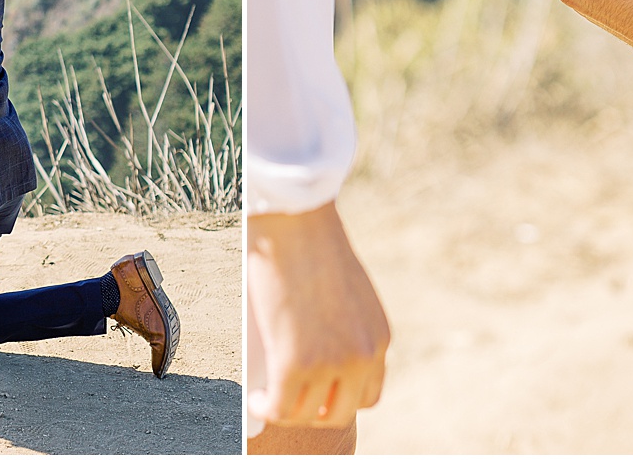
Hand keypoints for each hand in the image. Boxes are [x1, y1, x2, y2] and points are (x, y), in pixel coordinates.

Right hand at [247, 201, 389, 427]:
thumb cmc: (312, 243)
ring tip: (267, 397)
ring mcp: (330, 362)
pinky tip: (255, 398)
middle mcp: (362, 355)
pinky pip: (279, 407)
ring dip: (284, 409)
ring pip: (307, 414)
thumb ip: (343, 326)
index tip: (315, 391)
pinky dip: (264, 408)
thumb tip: (316, 351)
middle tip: (288, 396)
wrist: (295, 219)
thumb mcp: (344, 293)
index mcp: (378, 337)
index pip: (366, 394)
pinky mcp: (295, 363)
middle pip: (338, 412)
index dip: (337, 397)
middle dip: (311, 409)